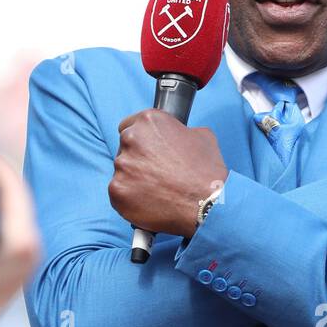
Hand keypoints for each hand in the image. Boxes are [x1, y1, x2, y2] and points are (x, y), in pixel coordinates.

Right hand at [0, 150, 40, 320]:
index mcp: (21, 240)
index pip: (15, 192)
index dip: (0, 168)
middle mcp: (33, 245)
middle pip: (22, 199)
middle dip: (2, 176)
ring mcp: (31, 254)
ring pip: (22, 210)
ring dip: (4, 190)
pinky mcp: (24, 259)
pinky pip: (19, 223)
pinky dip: (5, 207)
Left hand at [110, 110, 228, 240]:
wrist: (209, 205)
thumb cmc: (207, 172)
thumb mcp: (202, 137)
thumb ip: (181, 131)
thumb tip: (178, 136)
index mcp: (149, 121)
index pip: (128, 126)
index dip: (140, 140)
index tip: (147, 151)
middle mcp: (131, 139)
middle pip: (124, 148)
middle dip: (137, 160)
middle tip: (156, 173)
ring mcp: (122, 166)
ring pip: (122, 172)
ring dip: (134, 179)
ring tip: (157, 190)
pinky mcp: (117, 191)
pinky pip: (119, 193)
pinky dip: (131, 199)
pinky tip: (150, 202)